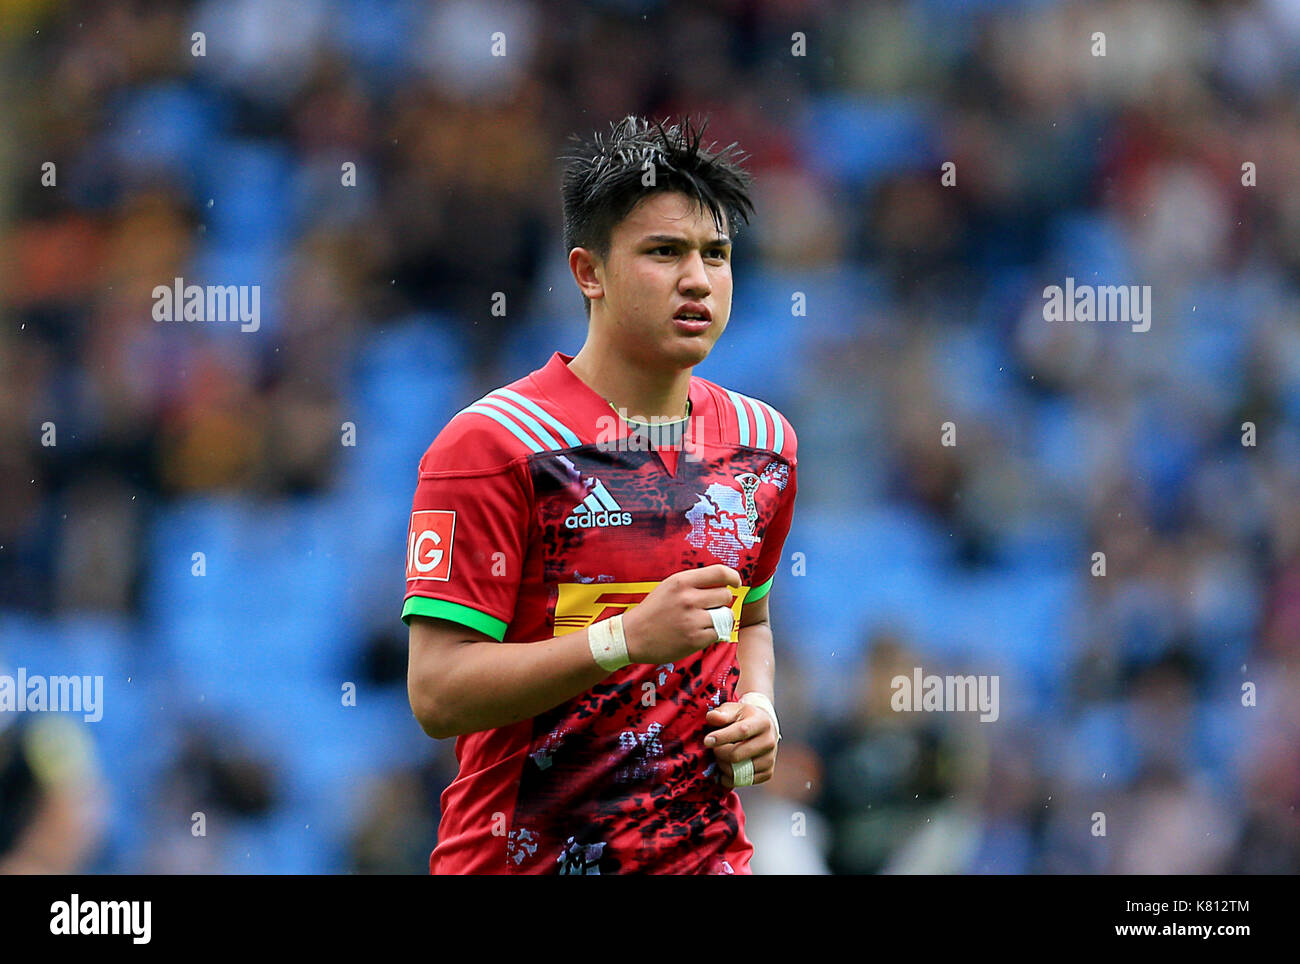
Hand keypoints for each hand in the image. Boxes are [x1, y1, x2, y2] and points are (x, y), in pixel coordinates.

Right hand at [622, 564, 740, 664]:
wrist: (632, 636)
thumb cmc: (653, 610)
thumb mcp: (669, 586)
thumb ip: (693, 583)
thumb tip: (724, 582)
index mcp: (681, 581)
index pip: (719, 572)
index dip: (733, 577)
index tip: (735, 583)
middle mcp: (688, 598)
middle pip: (725, 595)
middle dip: (722, 602)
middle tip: (709, 608)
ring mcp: (692, 620)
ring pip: (726, 615)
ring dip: (720, 619)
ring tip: (704, 621)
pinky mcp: (695, 640)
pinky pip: (718, 633)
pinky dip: (712, 634)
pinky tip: (698, 633)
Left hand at [704, 701, 777, 788]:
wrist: (763, 729)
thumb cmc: (743, 718)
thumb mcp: (733, 710)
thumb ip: (721, 713)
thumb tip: (712, 717)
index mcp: (762, 722)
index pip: (741, 731)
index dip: (722, 737)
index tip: (707, 741)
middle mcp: (769, 741)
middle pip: (737, 755)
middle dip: (719, 753)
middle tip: (714, 748)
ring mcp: (770, 759)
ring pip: (738, 771)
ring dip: (723, 765)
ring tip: (721, 756)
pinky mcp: (767, 773)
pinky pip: (743, 781)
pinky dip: (729, 778)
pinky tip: (726, 767)